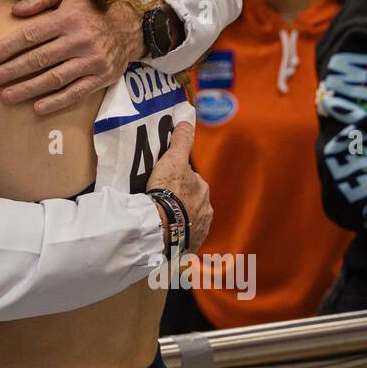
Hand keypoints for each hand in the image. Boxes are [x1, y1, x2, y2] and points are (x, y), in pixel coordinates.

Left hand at [0, 0, 142, 114]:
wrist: (126, 29)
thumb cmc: (89, 10)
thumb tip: (16, 10)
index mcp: (69, 18)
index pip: (31, 34)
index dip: (7, 48)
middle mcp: (80, 39)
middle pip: (39, 59)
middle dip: (11, 71)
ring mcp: (92, 60)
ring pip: (54, 78)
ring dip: (28, 89)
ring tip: (6, 96)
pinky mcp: (101, 77)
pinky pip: (75, 92)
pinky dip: (56, 102)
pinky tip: (37, 108)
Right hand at [147, 122, 211, 251]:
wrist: (162, 227)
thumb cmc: (168, 191)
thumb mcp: (172, 160)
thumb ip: (181, 141)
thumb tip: (187, 121)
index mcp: (203, 190)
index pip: (191, 181)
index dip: (177, 180)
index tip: (164, 183)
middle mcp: (206, 210)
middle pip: (191, 200)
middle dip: (180, 200)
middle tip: (159, 200)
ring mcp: (199, 230)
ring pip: (188, 219)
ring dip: (178, 218)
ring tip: (160, 219)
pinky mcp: (190, 246)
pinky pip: (183, 237)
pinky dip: (176, 235)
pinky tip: (163, 233)